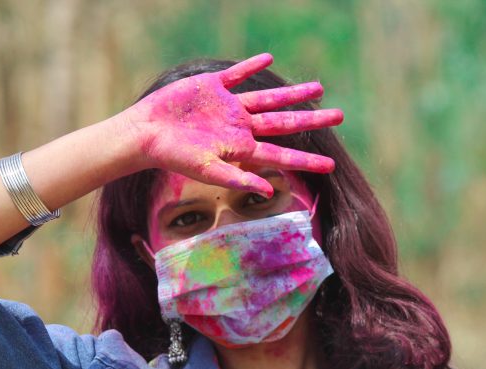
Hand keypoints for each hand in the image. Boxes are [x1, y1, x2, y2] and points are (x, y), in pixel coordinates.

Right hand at [123, 53, 342, 195]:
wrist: (145, 133)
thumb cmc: (173, 157)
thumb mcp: (207, 171)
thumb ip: (238, 178)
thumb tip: (270, 191)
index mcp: (241, 148)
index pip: (281, 155)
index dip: (305, 160)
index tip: (330, 166)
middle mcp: (240, 127)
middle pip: (284, 122)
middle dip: (312, 120)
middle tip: (340, 116)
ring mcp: (228, 106)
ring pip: (268, 98)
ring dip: (293, 93)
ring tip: (318, 88)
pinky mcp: (212, 87)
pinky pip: (237, 75)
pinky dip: (251, 67)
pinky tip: (268, 59)